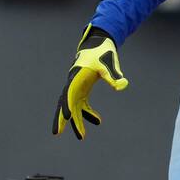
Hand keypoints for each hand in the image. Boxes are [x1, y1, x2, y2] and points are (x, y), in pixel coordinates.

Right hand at [52, 24, 128, 139]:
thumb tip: (122, 86)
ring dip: (76, 120)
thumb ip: (114, 76)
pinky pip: (82, 104)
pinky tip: (98, 121)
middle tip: (57, 133)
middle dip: (61, 118)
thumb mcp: (109, 62)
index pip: (69, 93)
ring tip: (82, 137)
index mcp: (77, 76)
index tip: (66, 116)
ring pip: (72, 106)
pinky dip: (88, 113)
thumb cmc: (103, 52)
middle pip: (64, 103)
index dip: (67, 105)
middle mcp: (73, 82)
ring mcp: (77, 86)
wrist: (100, 43)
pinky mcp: (82, 88)